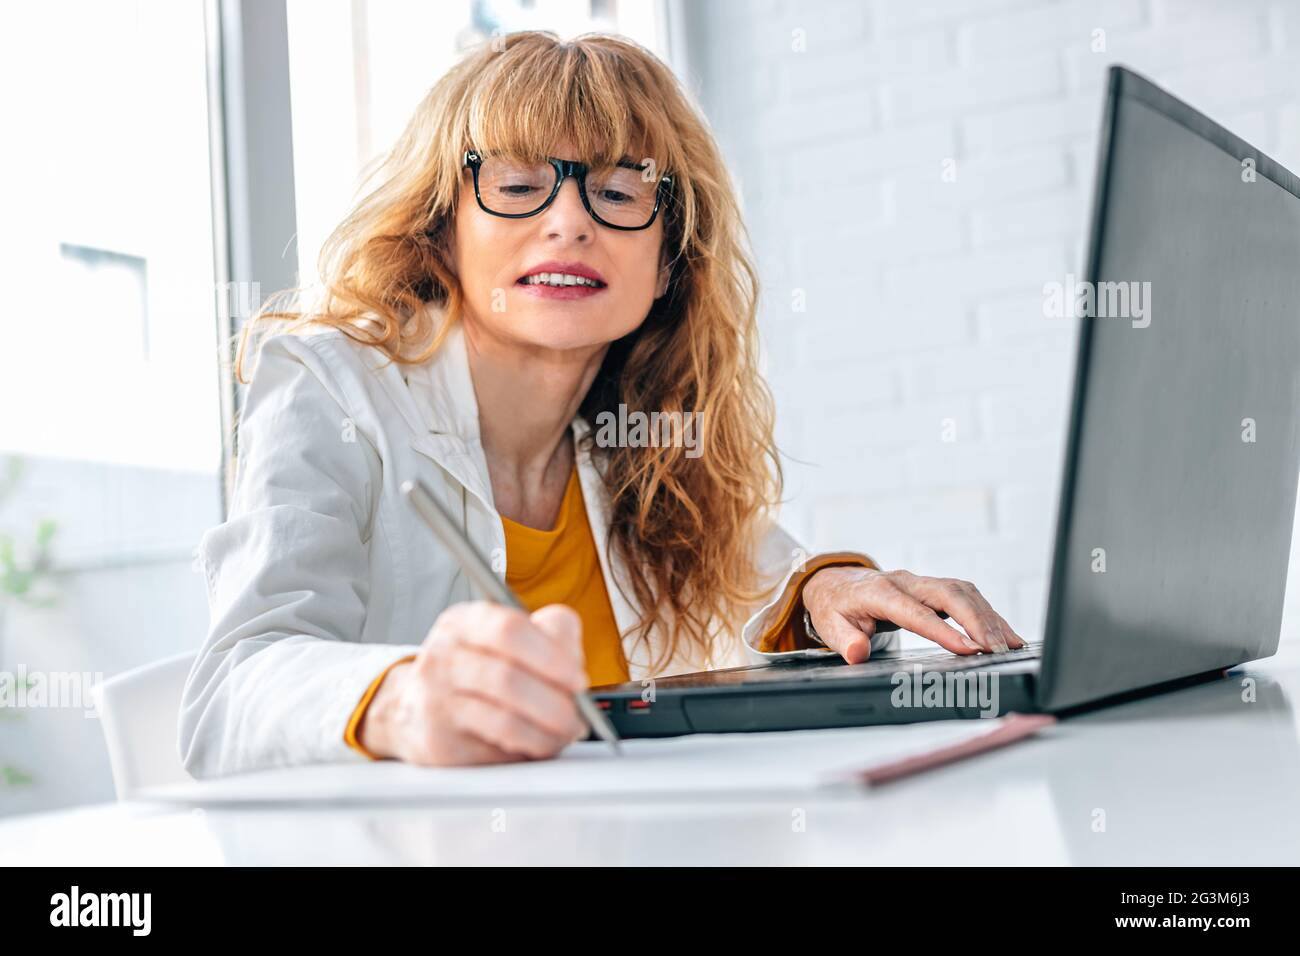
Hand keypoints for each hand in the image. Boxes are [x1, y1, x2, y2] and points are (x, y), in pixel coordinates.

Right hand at [357, 601, 588, 765]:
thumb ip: (551, 637)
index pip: (509, 629)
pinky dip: (524, 751)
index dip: (552, 656)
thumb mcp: (508, 638)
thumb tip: (574, 671)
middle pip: (507, 679)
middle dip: (555, 704)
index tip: (578, 679)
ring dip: (546, 733)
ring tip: (564, 734)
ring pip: (504, 721)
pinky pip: (494, 752)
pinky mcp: (437, 742)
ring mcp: (435, 701)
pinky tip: (534, 745)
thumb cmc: (477, 668)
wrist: (416, 708)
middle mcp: (443, 657)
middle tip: (578, 717)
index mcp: (464, 622)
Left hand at [800, 567, 1026, 663]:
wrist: (835, 583)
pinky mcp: (932, 588)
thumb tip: (857, 653)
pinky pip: (965, 595)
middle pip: (949, 593)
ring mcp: (921, 582)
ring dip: (989, 617)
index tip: (969, 650)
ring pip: (963, 592)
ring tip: (1011, 644)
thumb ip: (844, 641)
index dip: (943, 631)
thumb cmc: (835, 607)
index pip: (915, 612)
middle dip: (977, 621)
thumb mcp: (830, 626)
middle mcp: (905, 581)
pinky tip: (1005, 634)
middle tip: (998, 649)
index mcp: (879, 591)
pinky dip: (987, 614)